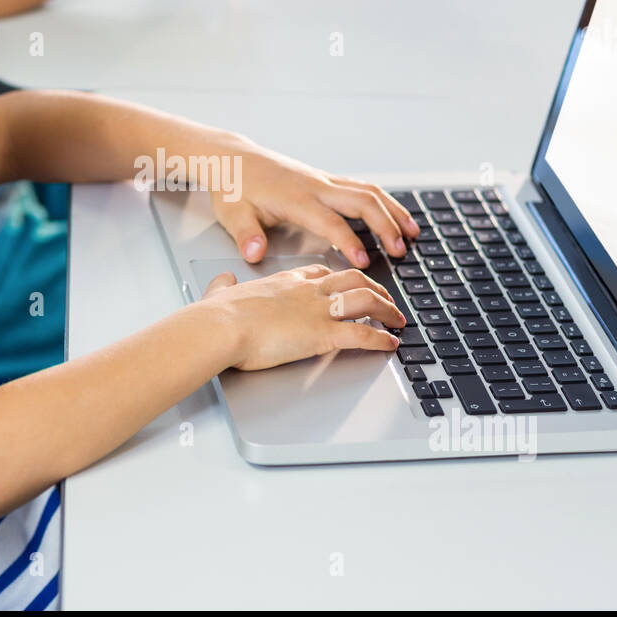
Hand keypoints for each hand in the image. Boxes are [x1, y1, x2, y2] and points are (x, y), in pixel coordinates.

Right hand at [202, 264, 404, 370]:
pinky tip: (390, 344)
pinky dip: (381, 339)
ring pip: (366, 300)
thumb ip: (223, 286)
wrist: (220, 326)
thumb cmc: (218, 315)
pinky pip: (362, 334)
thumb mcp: (219, 292)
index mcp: (285, 281)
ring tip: (398, 321)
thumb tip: (223, 281)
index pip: (322, 271)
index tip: (350, 283)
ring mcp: (318, 310)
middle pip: (353, 279)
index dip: (341, 277)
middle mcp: (307, 291)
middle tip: (387, 302)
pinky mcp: (322, 334)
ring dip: (387, 310)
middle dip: (375, 289)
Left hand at [208, 136, 421, 266]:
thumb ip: (247, 235)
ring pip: (368, 192)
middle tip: (400, 251)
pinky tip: (395, 215)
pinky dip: (383, 201)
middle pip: (361, 201)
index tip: (364, 262)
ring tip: (413, 234)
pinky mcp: (325, 180)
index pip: (330, 222)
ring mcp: (323, 180)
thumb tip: (254, 253)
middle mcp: (315, 186)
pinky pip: (361, 188)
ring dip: (393, 211)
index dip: (348, 242)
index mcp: (296, 198)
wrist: (234, 158)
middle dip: (385, 226)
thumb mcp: (232, 214)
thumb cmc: (234, 188)